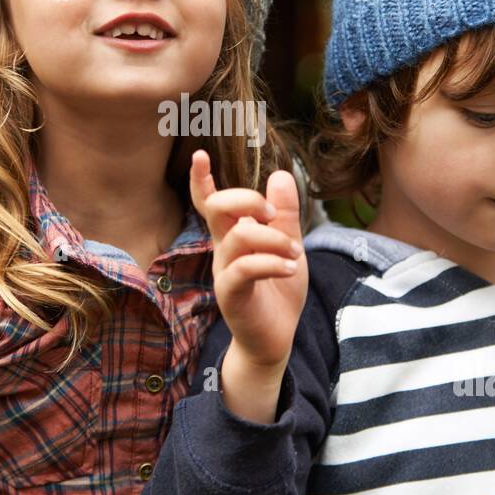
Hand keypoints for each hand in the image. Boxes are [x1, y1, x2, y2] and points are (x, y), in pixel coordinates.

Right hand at [189, 149, 307, 370]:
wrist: (275, 339)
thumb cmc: (278, 292)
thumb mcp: (288, 246)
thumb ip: (285, 214)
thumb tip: (280, 174)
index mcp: (233, 235)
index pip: (210, 202)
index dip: (201, 180)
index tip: (200, 155)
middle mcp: (222, 250)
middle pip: (217, 208)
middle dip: (247, 200)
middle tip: (274, 215)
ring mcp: (224, 272)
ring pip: (239, 236)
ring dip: (274, 238)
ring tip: (294, 252)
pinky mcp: (231, 295)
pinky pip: (246, 268)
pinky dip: (272, 262)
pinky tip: (289, 267)